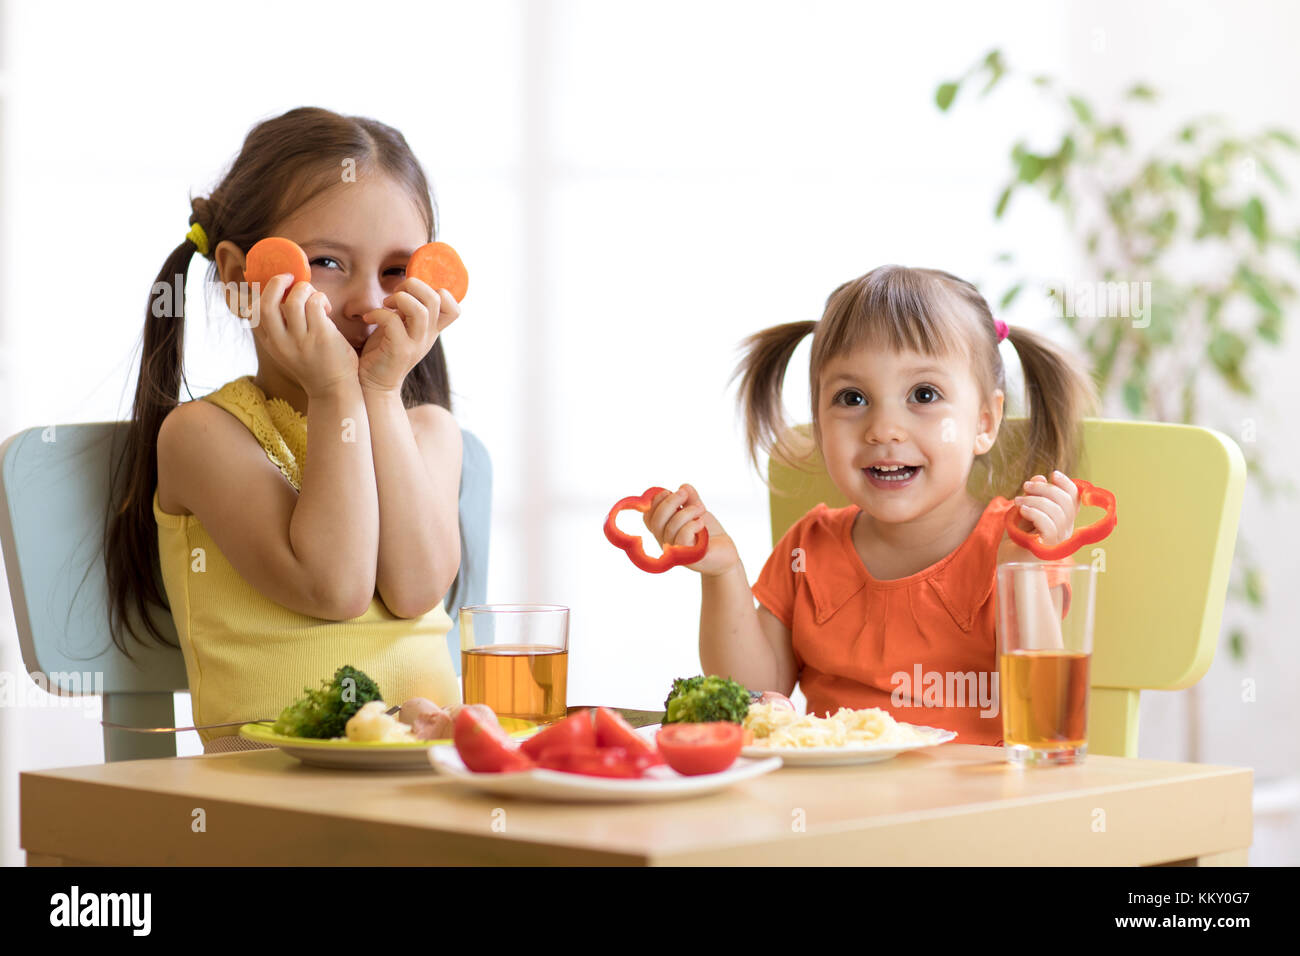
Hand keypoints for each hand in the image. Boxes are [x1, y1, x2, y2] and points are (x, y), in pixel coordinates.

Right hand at [250, 273, 356, 397]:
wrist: (334, 391)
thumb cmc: (315, 366)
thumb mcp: (289, 351)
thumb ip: (281, 330)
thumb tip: (279, 297)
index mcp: (271, 344)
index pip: (252, 313)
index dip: (259, 294)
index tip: (274, 287)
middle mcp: (281, 342)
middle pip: (266, 304)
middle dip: (276, 282)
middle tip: (289, 278)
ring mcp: (300, 340)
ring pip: (293, 300)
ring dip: (304, 289)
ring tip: (314, 297)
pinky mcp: (321, 336)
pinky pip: (315, 304)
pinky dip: (320, 298)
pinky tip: (326, 308)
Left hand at [358, 277, 460, 392]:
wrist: (374, 384)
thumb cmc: (383, 351)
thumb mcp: (403, 328)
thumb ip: (408, 311)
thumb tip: (406, 287)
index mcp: (431, 330)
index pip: (454, 308)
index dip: (437, 292)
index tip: (413, 294)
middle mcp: (428, 336)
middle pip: (436, 298)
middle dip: (413, 286)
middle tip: (394, 295)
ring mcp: (416, 344)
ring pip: (420, 310)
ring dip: (399, 298)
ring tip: (385, 304)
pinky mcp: (400, 351)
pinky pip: (393, 321)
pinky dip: (378, 313)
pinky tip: (369, 318)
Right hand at [643, 484, 739, 576]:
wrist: (726, 553)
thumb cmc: (709, 534)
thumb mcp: (698, 511)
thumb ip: (690, 499)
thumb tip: (683, 486)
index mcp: (663, 530)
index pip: (648, 516)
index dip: (656, 501)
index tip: (671, 491)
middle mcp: (665, 541)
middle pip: (656, 521)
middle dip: (670, 502)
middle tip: (685, 494)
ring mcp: (675, 551)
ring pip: (671, 527)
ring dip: (687, 512)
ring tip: (701, 509)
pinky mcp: (688, 557)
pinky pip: (682, 537)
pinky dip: (692, 524)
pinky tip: (701, 523)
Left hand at [1010, 470, 1078, 549]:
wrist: (1009, 564)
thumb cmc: (1016, 539)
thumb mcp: (1024, 513)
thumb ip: (1033, 497)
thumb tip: (1040, 478)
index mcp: (1063, 520)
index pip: (1074, 499)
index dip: (1066, 484)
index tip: (1053, 474)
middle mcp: (1066, 530)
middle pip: (1066, 502)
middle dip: (1045, 488)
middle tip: (1025, 486)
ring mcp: (1059, 539)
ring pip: (1057, 511)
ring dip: (1035, 499)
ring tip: (1018, 500)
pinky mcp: (1049, 547)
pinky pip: (1048, 524)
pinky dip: (1035, 512)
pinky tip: (1022, 510)